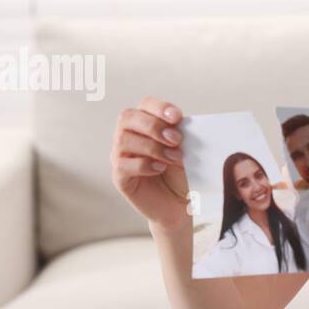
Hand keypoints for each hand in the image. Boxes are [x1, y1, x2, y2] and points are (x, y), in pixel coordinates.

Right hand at [110, 95, 191, 233]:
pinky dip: (144, 165)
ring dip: (152, 147)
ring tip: (173, 158)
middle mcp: (129, 136)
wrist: (182, 204)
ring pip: (124, 139)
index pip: (145, 104)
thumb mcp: (189, 150)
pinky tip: (160, 169)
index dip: (160, 107)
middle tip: (176, 140)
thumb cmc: (184, 174)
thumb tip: (180, 124)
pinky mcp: (120, 177)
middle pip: (128, 117)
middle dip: (153, 126)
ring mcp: (121, 156)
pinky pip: (123, 164)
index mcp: (146, 124)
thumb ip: (182, 134)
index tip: (177, 117)